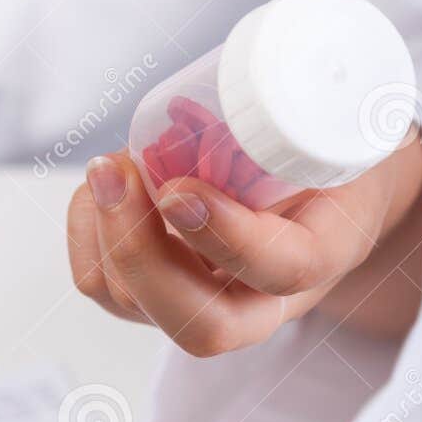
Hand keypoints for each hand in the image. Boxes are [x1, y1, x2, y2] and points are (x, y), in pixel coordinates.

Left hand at [68, 137, 421, 355]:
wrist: (318, 183)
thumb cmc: (324, 144)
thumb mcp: (334, 120)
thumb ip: (300, 117)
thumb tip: (228, 96)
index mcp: (323, 257)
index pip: (284, 271)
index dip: (229, 236)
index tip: (180, 188)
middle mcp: (260, 301)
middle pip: (196, 325)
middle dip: (140, 251)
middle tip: (114, 172)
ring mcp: (200, 305)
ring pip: (134, 302)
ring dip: (106, 227)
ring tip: (116, 163)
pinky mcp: (152, 293)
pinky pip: (99, 281)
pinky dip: (87, 225)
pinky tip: (108, 180)